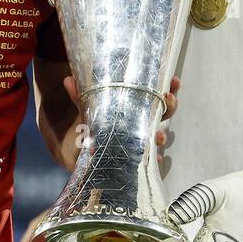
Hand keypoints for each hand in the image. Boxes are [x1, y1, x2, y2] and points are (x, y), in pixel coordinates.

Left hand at [63, 75, 179, 155]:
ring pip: (158, 138)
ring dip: (161, 136)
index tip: (174, 80)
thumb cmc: (92, 126)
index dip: (168, 89)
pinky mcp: (134, 161)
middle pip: (163, 115)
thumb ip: (80, 97)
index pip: (156, 96)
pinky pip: (149, 161)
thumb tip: (68, 80)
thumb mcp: (87, 110)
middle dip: (169, 107)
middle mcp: (142, 125)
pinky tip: (155, 159)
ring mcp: (140, 143)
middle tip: (168, 99)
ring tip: (160, 134)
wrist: (81, 153)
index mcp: (136, 108)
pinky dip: (153, 160)